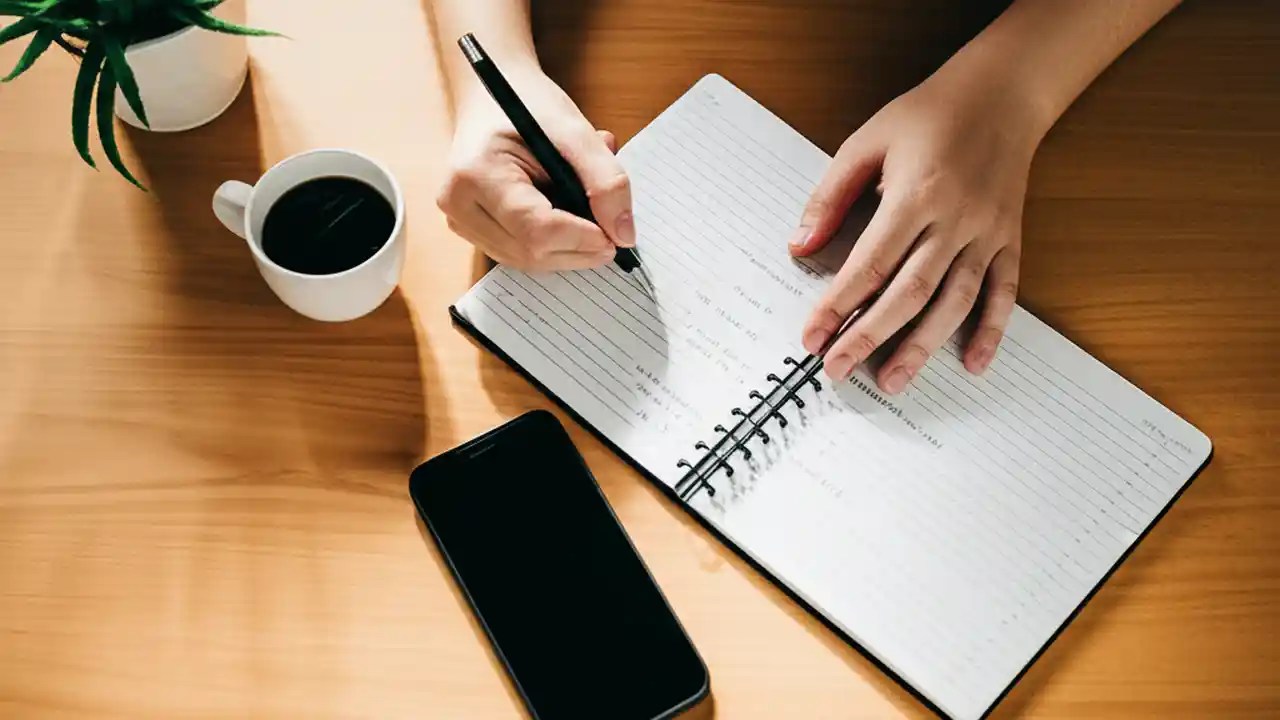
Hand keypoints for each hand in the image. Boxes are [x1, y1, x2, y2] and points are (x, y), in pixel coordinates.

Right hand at [437, 71, 633, 270]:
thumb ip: (605, 180)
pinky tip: (566, 217)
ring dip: (566, 249)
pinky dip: (551, 245)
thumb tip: (624, 234)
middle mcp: (458, 204)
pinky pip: (518, 253)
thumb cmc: (528, 104)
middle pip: (530, 252)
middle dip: (578, 249)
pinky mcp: (469, 229)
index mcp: (477, 173)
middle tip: (611, 231)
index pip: (536, 229)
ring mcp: (459, 220)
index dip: (582, 239)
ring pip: (525, 260)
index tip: (616, 237)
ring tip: (588, 212)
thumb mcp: (575, 130)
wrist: (490, 94)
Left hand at [791, 76, 1041, 391]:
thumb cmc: (928, 115)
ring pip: (955, 301)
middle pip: (910, 292)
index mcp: (916, 193)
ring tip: (892, 381)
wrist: (1002, 94)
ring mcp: (987, 233)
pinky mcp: (1009, 240)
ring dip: (923, 346)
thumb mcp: (866, 142)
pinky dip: (991, 331)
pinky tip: (972, 363)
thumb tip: (800, 247)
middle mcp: (955, 219)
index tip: (813, 336)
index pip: (870, 264)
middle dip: (871, 336)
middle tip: (839, 370)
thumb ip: (831, 196)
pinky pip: (1004, 292)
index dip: (838, 305)